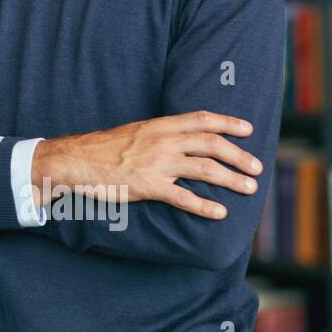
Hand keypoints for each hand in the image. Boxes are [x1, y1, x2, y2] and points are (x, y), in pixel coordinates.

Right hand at [32, 110, 261, 218]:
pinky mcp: (148, 186)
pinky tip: (219, 212)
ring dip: (231, 179)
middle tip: (257, 167)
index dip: (228, 123)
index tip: (248, 130)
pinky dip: (204, 206)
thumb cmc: (101, 148)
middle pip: (211, 145)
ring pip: (204, 169)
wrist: (75, 160)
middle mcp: (162, 142)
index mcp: (159, 126)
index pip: (201, 119)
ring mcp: (156, 164)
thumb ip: (158, 135)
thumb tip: (180, 140)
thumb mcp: (134, 132)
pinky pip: (182, 197)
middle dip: (238, 156)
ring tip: (249, 188)